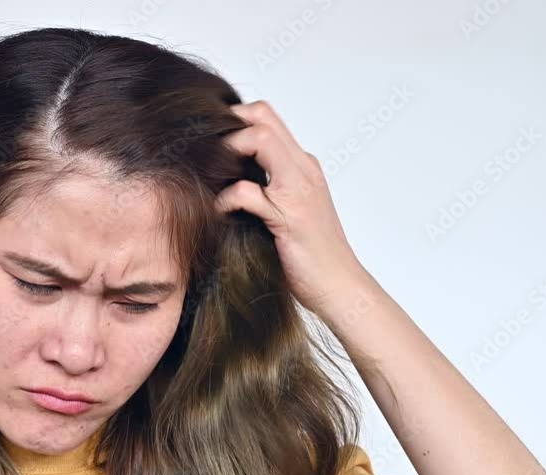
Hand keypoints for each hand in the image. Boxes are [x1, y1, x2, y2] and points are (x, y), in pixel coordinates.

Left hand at [215, 101, 366, 317]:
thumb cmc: (310, 254)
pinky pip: (248, 192)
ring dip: (228, 152)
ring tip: (212, 176)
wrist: (340, 286)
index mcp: (302, 166)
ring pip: (261, 140)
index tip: (210, 141)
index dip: (235, 119)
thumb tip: (224, 177)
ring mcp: (298, 191)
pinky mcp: (289, 217)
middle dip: (227, 127)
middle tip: (205, 154)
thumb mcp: (288, 210)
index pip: (267, 117)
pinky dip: (226, 198)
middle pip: (263, 117)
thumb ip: (266, 188)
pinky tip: (218, 212)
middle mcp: (303, 170)